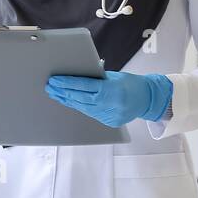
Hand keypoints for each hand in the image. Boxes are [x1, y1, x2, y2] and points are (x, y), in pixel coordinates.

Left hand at [45, 71, 172, 126]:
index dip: (68, 83)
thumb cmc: (130, 83)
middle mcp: (110, 103)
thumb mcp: (114, 76)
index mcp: (112, 89)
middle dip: (63, 92)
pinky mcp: (109, 122)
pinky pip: (90, 113)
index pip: (84, 86)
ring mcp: (110, 115)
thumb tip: (75, 76)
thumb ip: (96, 77)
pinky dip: (78, 106)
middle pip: (80, 98)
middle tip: (50, 86)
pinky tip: (69, 101)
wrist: (148, 98)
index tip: (55, 80)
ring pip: (83, 107)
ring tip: (55, 94)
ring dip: (67, 100)